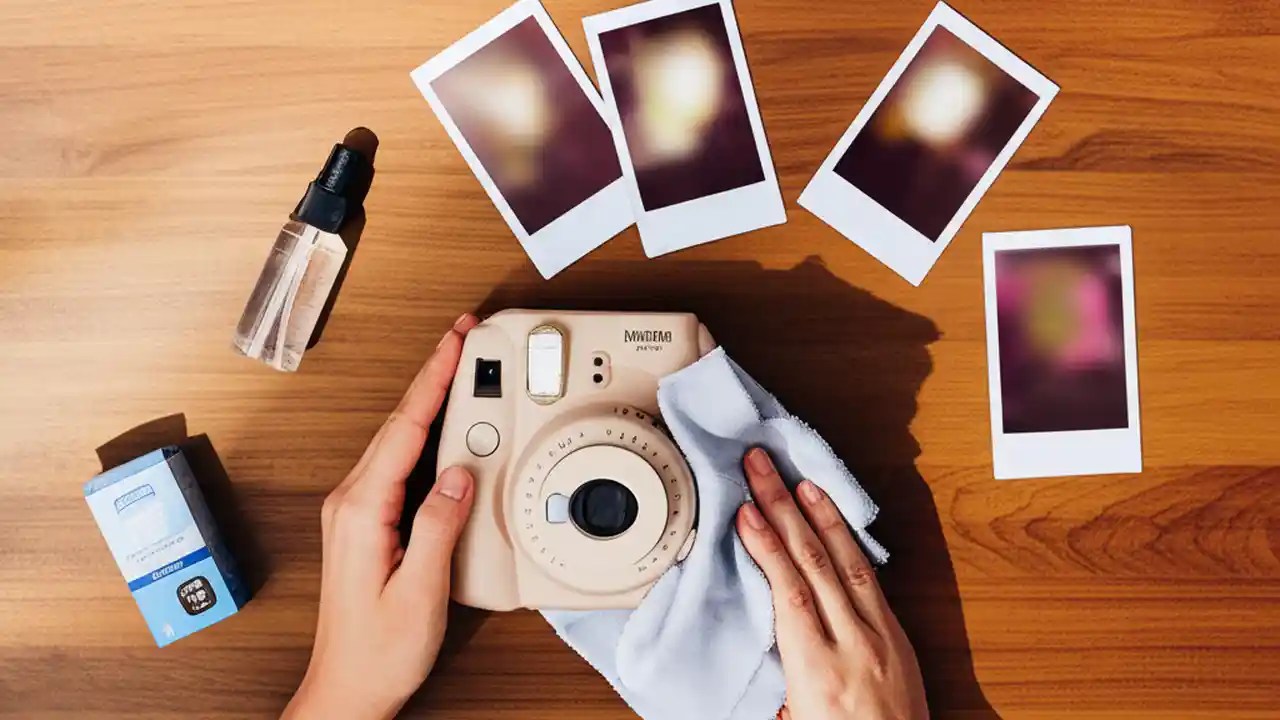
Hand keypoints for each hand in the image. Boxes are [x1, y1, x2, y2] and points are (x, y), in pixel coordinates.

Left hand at [283, 314, 479, 719]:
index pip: (404, 428)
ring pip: (398, 439)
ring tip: (459, 370)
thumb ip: (440, 525)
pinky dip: (422, 434)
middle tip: (464, 338)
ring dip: (428, 401)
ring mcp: (354, 511)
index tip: (455, 342)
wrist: (348, 689)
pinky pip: (396, 463)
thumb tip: (459, 474)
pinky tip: (440, 428)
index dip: (434, 379)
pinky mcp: (364, 522)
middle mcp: (351, 502)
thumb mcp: (421, 591)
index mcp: (361, 510)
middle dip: (433, 375)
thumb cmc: (379, 651)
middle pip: (399, 422)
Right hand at [736, 448, 927, 719]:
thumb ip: (780, 676)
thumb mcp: (794, 717)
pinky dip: (852, 548)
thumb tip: (768, 641)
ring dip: (823, 517)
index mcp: (820, 672)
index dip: (767, 546)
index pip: (790, 593)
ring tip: (802, 482)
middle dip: (785, 509)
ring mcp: (884, 640)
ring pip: (850, 564)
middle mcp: (856, 647)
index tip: (747, 512)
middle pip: (816, 564)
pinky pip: (874, 582)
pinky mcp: (901, 641)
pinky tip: (838, 527)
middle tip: (763, 469)